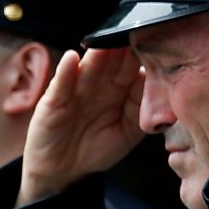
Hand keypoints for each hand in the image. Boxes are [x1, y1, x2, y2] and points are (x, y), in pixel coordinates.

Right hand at [18, 48, 143, 204]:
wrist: (63, 172)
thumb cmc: (97, 149)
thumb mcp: (127, 132)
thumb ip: (140, 110)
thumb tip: (151, 83)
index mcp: (119, 90)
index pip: (132, 68)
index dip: (141, 58)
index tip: (155, 48)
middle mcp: (98, 85)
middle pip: (112, 63)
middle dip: (122, 51)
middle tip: (133, 36)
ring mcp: (75, 90)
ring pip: (88, 69)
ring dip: (96, 56)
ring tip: (105, 45)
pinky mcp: (54, 101)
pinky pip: (61, 84)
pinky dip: (65, 71)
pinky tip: (71, 59)